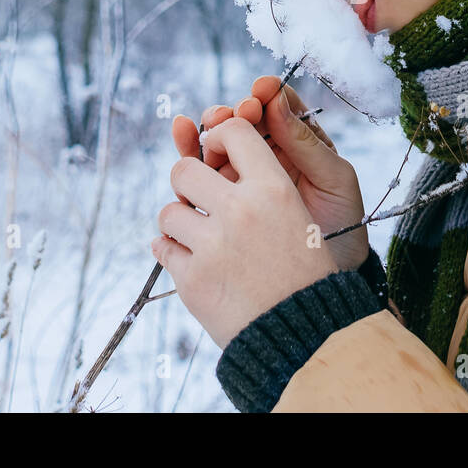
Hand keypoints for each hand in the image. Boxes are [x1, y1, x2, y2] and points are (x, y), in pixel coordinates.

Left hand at [152, 116, 338, 348]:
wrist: (306, 335)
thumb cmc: (305, 273)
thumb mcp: (298, 217)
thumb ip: (260, 187)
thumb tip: (212, 156)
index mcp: (273, 189)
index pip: (231, 131)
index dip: (216, 137)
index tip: (215, 154)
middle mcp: (240, 210)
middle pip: (183, 169)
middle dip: (186, 182)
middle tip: (197, 198)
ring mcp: (212, 245)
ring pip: (167, 212)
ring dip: (179, 223)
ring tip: (200, 238)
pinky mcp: (192, 279)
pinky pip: (162, 248)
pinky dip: (171, 252)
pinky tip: (191, 260)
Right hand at [170, 76, 368, 271]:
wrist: (322, 284)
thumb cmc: (342, 227)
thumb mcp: (334, 181)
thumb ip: (307, 143)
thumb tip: (276, 99)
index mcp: (300, 143)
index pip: (277, 107)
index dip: (265, 95)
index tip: (259, 93)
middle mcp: (267, 155)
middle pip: (241, 120)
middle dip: (233, 112)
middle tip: (230, 115)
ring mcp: (241, 176)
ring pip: (218, 141)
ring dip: (209, 128)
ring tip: (205, 126)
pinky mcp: (220, 198)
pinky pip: (201, 169)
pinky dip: (189, 149)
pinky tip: (182, 133)